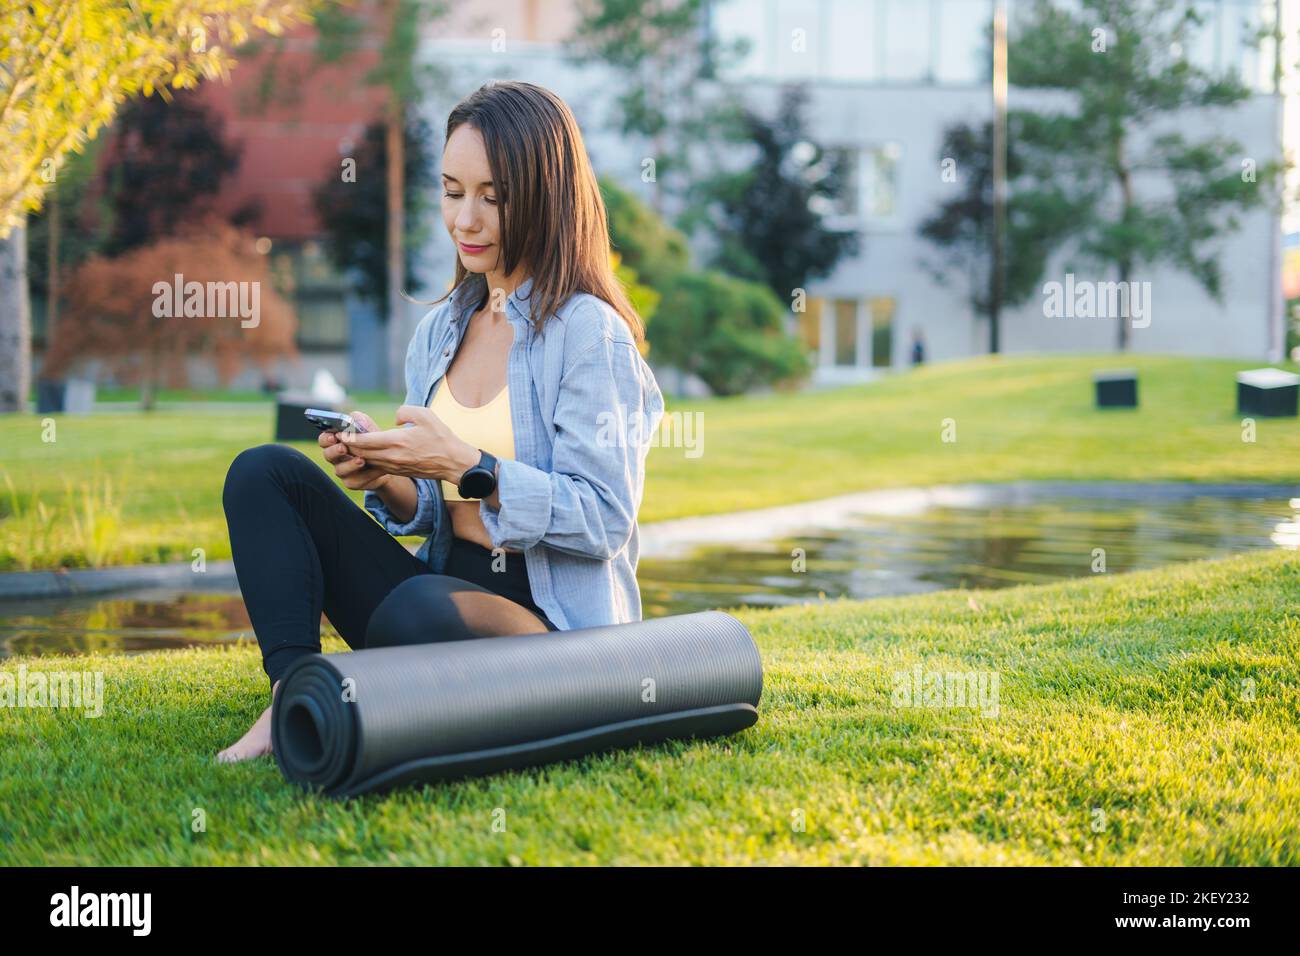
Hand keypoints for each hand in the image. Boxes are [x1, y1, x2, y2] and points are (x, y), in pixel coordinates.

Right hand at [318, 410, 392, 490]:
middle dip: (335, 451)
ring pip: (340, 470)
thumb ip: (360, 421)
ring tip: (361, 460)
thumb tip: (354, 419)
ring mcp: (343, 471)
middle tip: (343, 448)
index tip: (334, 436)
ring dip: (350, 465)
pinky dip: (365, 475)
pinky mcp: (353, 482)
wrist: (388, 462)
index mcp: (336, 441)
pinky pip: (354, 481)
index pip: (324, 439)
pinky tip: (374, 470)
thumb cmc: (373, 442)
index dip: (326, 438)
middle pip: (327, 454)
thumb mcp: (369, 429)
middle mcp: (336, 457)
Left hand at [344, 404, 480, 482]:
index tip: (341, 431)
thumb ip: (405, 412)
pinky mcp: (398, 471)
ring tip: (348, 445)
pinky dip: (367, 460)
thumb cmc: (441, 437)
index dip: (349, 436)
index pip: (365, 440)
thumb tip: (395, 418)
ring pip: (367, 461)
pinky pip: (377, 466)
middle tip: (338, 437)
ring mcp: (395, 466)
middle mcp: (392, 456)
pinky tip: (364, 454)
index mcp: (397, 441)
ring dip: (356, 454)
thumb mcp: (426, 415)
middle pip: (361, 452)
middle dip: (348, 445)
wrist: (454, 462)